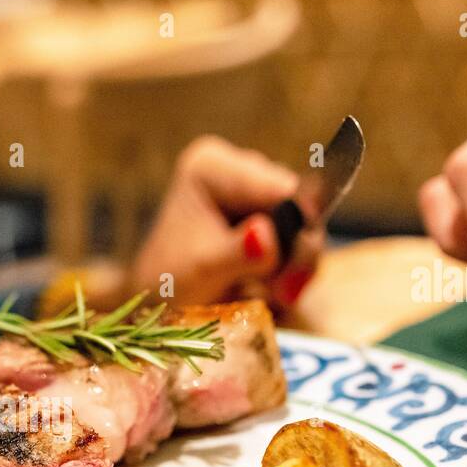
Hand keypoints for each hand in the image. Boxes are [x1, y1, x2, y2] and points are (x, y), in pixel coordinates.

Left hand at [130, 135, 321, 308]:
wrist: (162, 299)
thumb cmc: (171, 281)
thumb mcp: (205, 269)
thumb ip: (239, 253)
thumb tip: (265, 235)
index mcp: (212, 166)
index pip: (278, 188)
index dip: (294, 228)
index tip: (288, 273)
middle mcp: (237, 166)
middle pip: (297, 203)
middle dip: (294, 250)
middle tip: (282, 291)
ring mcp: (254, 188)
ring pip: (304, 223)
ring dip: (295, 263)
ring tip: (273, 292)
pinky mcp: (266, 212)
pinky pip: (300, 237)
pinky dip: (292, 266)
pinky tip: (272, 286)